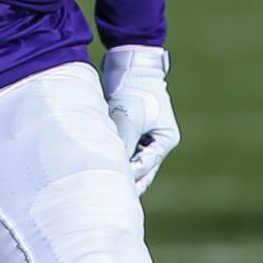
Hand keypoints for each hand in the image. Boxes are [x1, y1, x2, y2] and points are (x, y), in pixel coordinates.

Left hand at [101, 45, 178, 194]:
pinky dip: (112, 157)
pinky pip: (120, 149)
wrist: (129, 61)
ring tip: (99, 189)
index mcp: (165, 140)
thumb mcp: (129, 115)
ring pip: (129, 162)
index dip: (127, 178)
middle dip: (125, 183)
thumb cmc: (134, 88)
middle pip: (140, 170)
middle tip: (104, 200)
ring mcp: (144, 136)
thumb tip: (113, 165)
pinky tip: (98, 167)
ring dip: (117, 171)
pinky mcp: (130, 129)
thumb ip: (123, 141)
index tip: (110, 189)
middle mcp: (156, 141)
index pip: (144, 166)